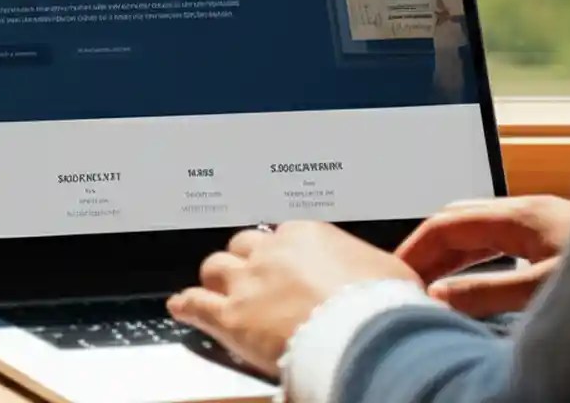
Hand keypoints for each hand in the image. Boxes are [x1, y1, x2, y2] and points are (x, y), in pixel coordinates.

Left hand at [167, 220, 420, 376]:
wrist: (365, 335)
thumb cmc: (382, 306)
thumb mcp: (389, 274)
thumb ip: (372, 271)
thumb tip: (388, 281)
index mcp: (309, 235)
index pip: (285, 236)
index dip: (283, 253)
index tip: (286, 263)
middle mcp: (272, 253)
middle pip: (244, 247)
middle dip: (245, 261)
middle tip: (249, 275)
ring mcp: (248, 283)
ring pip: (216, 268)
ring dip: (215, 279)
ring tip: (213, 288)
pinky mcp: (231, 317)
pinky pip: (197, 304)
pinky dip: (186, 305)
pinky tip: (180, 306)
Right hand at [395, 195, 569, 316]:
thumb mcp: (541, 291)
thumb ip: (486, 292)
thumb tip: (436, 295)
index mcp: (521, 215)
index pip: (447, 223)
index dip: (415, 248)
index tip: (394, 275)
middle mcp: (528, 212)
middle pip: (459, 221)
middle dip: (427, 249)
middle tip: (407, 281)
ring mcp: (542, 224)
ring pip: (479, 232)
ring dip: (450, 255)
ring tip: (429, 285)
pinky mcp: (554, 240)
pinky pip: (499, 242)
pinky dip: (474, 260)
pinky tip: (469, 279)